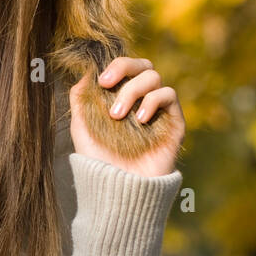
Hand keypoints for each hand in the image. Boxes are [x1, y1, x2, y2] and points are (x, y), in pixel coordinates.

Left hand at [69, 56, 184, 176]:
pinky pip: (168, 95)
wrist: (119, 190)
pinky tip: (140, 119)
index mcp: (121, 98)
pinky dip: (153, 100)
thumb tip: (84, 70)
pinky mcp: (174, 122)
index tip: (101, 79)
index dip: (115, 64)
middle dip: (124, 66)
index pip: (125, 68)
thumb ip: (81, 98)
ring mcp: (158, 110)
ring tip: (118, 116)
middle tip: (107, 83)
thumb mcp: (82, 128)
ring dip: (133, 90)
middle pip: (143, 65)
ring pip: (154, 76)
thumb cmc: (99, 162)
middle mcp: (141, 101)